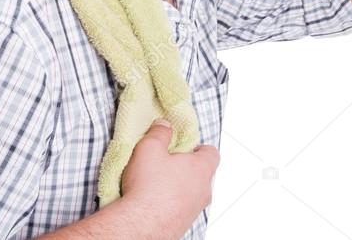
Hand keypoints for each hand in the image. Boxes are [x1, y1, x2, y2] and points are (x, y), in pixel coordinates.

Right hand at [120, 120, 219, 237]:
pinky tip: (153, 203)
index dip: (198, 148)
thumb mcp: (149, 148)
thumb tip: (164, 125)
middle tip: (166, 166)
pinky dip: (171, 205)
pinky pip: (181, 210)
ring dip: (179, 188)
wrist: (140, 226)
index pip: (212, 153)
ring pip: (192, 194)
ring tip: (156, 186)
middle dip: (186, 169)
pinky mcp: (183, 225)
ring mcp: (195, 210)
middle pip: (202, 174)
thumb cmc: (148, 187)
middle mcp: (204, 191)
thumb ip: (160, 133)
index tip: (182, 148)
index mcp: (201, 169)